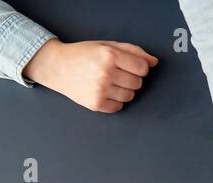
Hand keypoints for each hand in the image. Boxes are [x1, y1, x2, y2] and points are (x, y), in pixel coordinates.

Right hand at [22, 38, 157, 112]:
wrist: (58, 67)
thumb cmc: (84, 54)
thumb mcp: (107, 45)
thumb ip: (133, 52)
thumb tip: (154, 62)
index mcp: (109, 55)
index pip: (142, 68)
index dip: (139, 67)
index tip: (130, 66)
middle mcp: (105, 73)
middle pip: (137, 83)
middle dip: (131, 78)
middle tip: (116, 73)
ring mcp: (100, 90)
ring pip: (130, 96)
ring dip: (124, 90)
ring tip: (110, 82)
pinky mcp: (96, 104)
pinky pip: (119, 106)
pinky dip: (115, 100)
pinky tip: (104, 91)